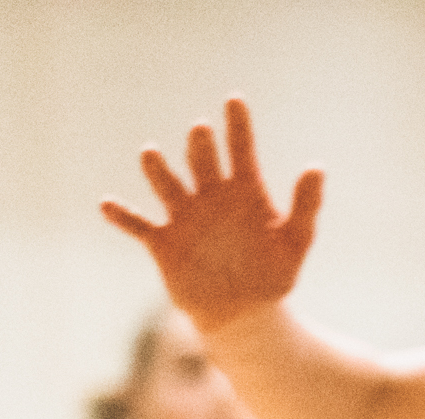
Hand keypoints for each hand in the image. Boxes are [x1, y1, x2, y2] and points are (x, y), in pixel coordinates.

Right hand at [101, 98, 322, 332]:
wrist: (244, 313)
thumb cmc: (273, 275)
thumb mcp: (295, 241)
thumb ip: (306, 206)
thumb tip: (317, 167)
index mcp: (244, 192)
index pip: (241, 150)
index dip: (238, 125)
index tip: (235, 99)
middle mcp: (210, 196)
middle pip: (201, 160)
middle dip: (200, 145)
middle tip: (201, 131)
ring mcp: (184, 216)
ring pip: (166, 183)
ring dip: (158, 169)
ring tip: (152, 154)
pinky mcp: (163, 241)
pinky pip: (138, 224)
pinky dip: (122, 216)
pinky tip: (108, 205)